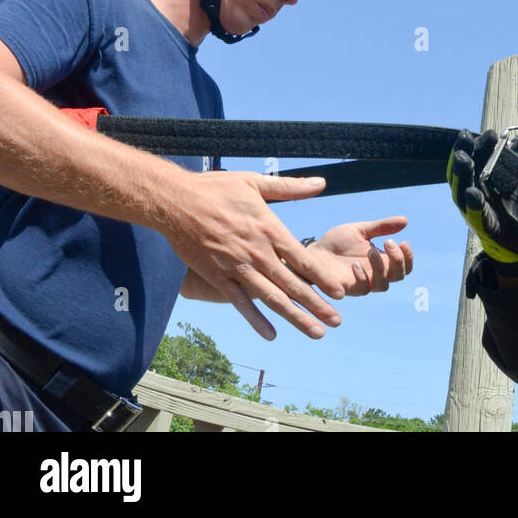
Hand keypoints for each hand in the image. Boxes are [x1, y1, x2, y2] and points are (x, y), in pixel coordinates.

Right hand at [157, 169, 354, 341]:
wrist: (177, 202)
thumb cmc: (217, 189)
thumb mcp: (256, 182)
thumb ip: (290, 187)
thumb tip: (322, 182)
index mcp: (269, 229)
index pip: (303, 259)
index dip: (323, 278)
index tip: (340, 293)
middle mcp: (257, 252)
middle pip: (293, 284)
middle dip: (317, 305)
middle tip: (337, 321)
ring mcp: (237, 268)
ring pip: (271, 299)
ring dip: (295, 317)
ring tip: (316, 332)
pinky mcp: (218, 278)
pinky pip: (240, 304)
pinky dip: (256, 320)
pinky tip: (272, 335)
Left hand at [314, 218, 412, 295]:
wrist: (313, 251)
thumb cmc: (337, 242)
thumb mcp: (360, 230)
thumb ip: (381, 227)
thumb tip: (405, 220)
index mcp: (381, 259)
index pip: (403, 266)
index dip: (407, 257)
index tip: (403, 242)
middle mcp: (375, 274)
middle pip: (398, 276)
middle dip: (398, 261)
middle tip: (388, 243)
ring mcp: (363, 283)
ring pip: (383, 285)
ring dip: (381, 268)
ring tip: (371, 251)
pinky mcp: (348, 289)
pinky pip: (363, 289)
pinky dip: (362, 277)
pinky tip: (355, 264)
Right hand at [447, 129, 517, 272]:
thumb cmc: (515, 205)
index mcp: (479, 177)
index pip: (473, 156)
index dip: (477, 143)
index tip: (490, 134)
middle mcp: (471, 190)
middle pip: (461, 169)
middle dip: (462, 151)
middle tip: (466, 137)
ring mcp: (473, 208)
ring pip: (461, 189)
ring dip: (461, 173)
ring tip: (464, 159)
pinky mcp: (482, 225)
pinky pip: (474, 214)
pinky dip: (472, 204)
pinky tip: (472, 193)